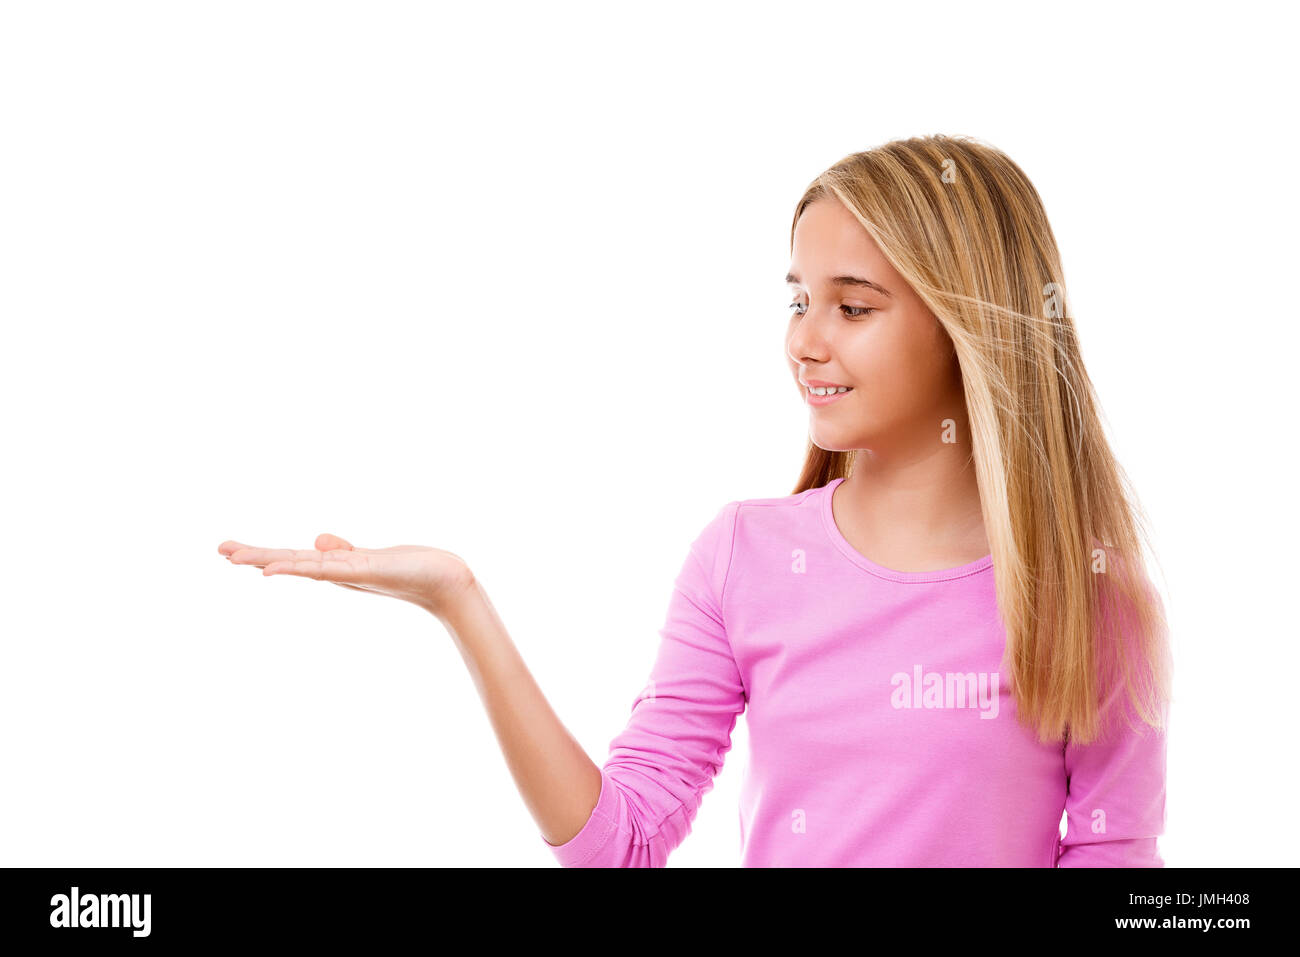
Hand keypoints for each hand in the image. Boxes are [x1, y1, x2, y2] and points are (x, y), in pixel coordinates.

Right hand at [217, 533, 475, 618]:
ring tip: (234, 556)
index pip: (291, 558)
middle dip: (254, 555)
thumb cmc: (410, 569)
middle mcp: (336, 572)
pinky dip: (295, 568)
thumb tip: (316, 540)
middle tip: (220, 549)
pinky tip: (272, 570)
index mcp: (335, 567)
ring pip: (298, 565)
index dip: (262, 554)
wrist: (443, 580)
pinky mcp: (360, 571)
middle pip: (287, 561)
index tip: (231, 549)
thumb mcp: (368, 557)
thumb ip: (341, 550)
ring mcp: (345, 573)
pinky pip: (321, 568)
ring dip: (266, 560)